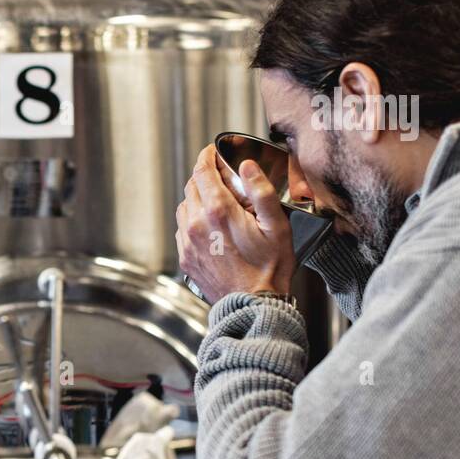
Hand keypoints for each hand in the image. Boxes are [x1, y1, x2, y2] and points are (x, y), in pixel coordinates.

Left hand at [175, 145, 295, 303]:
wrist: (252, 306)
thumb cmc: (269, 269)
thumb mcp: (277, 227)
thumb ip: (261, 192)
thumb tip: (247, 166)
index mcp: (219, 212)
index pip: (202, 171)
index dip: (206, 157)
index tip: (212, 152)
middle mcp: (197, 224)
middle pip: (191, 186)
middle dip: (203, 175)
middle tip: (220, 176)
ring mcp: (187, 242)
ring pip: (184, 206)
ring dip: (197, 198)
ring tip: (217, 201)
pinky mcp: (185, 257)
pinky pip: (182, 228)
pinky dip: (193, 220)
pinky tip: (210, 226)